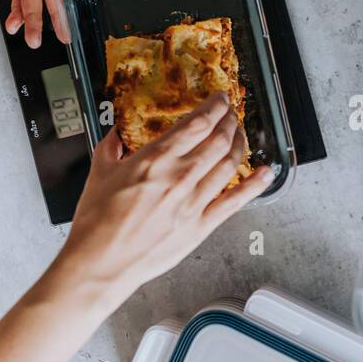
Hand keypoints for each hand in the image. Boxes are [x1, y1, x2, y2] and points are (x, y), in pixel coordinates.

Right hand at [57, 93, 274, 310]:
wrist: (101, 261)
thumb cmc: (97, 221)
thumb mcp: (99, 173)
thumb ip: (111, 148)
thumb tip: (116, 136)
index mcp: (155, 158)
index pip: (197, 123)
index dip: (215, 107)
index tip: (220, 100)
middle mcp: (179, 176)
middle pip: (218, 139)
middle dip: (230, 122)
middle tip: (231, 115)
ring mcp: (193, 202)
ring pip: (229, 164)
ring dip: (240, 145)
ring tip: (240, 136)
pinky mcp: (200, 226)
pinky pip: (235, 201)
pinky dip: (255, 185)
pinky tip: (265, 173)